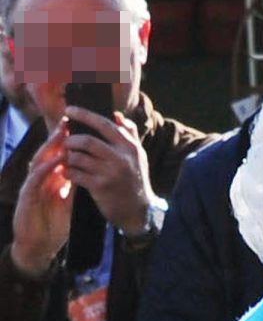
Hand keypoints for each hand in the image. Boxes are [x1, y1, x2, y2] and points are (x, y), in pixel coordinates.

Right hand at [10, 122, 70, 277]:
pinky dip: (47, 169)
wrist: (39, 245)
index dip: (69, 141)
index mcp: (50, 178)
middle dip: (59, 136)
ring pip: (40, 160)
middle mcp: (40, 178)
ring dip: (52, 146)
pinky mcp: (27, 196)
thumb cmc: (54, 223)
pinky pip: (36, 179)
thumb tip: (92, 170)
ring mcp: (32, 185)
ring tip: (63, 133)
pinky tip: (56, 161)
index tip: (83, 128)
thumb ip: (76, 185)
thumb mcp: (70, 201)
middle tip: (71, 120)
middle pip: (49, 152)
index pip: (59, 155)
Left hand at [63, 106, 156, 235]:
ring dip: (68, 157)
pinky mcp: (100, 187)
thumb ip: (130, 134)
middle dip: (71, 140)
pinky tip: (69, 173)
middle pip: (87, 140)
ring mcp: (110, 173)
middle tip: (66, 141)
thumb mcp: (139, 156)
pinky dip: (68, 172)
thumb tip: (117, 115)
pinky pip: (75, 174)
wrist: (139, 210)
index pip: (104, 124)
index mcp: (130, 147)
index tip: (69, 110)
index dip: (84, 115)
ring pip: (78, 157)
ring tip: (68, 159)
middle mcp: (121, 158)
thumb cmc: (135, 180)